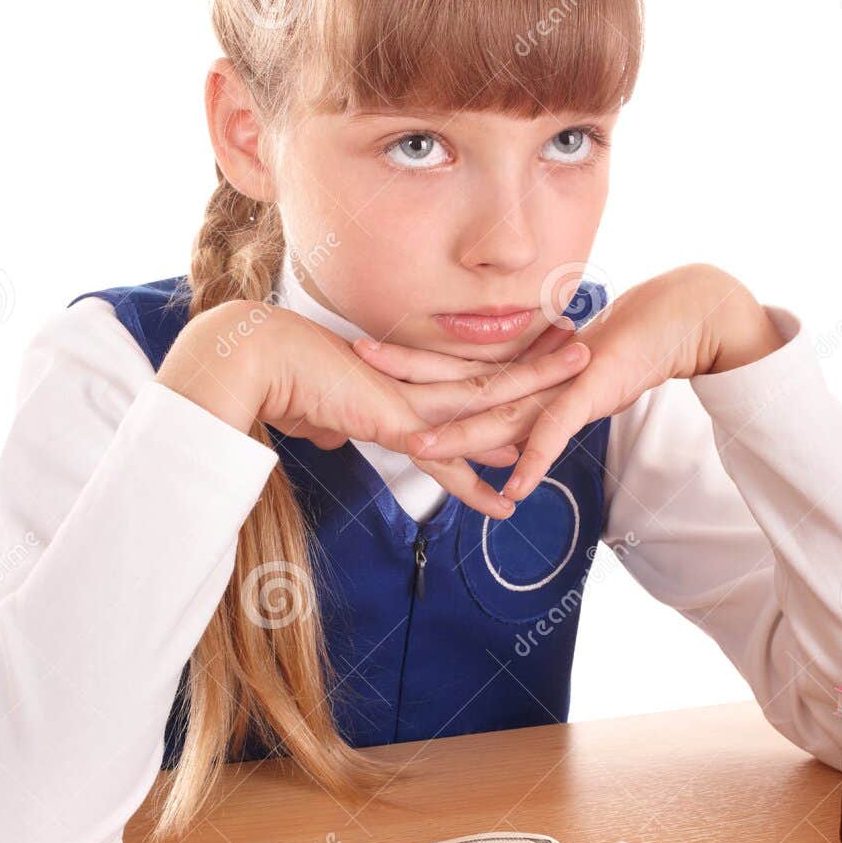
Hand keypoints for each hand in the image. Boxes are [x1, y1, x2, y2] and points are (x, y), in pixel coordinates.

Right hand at [156, 302, 590, 519]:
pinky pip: (450, 457)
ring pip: (489, 394)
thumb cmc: (274, 378)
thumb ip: (333, 421)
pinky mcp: (396, 424)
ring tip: (585, 372)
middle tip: (580, 341)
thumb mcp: (313, 407)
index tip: (532, 357)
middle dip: (539, 359)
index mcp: (401, 377)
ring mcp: (410, 400)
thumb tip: (335, 433)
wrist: (256, 360)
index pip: (464, 374)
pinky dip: (480, 483)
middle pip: (491, 371)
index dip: (501, 369)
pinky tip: (510, 501)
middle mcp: (414, 383)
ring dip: (539, 386)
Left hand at [365, 265, 785, 501]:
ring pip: (496, 412)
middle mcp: (526, 376)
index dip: (407, 358)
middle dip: (407, 373)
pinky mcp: (587, 396)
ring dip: (459, 435)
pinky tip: (515, 486)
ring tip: (418, 448)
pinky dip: (535, 459)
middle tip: (357, 358)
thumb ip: (533, 407)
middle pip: (457, 378)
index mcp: (514, 369)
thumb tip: (509, 433)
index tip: (364, 351)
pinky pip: (556, 434)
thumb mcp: (562, 381)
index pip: (450, 365)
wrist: (671, 320)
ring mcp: (553, 386)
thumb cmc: (618, 347)